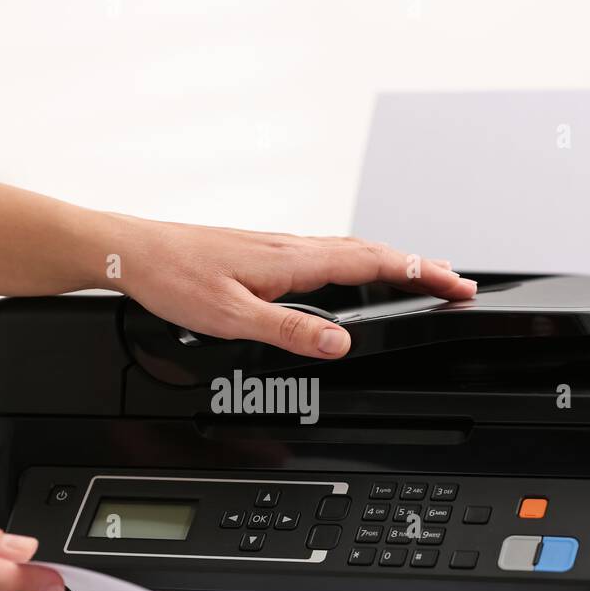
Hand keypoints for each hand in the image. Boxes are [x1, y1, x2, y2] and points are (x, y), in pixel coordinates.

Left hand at [102, 214, 477, 357]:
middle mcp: (290, 247)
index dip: (420, 274)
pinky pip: (326, 254)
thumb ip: (289, 332)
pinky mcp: (263, 254)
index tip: (455, 285)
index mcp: (292, 260)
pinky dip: (356, 262)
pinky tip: (348, 275)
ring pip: (349, 250)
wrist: (134, 253)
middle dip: (418, 266)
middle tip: (453, 283)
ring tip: (416, 276)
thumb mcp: (232, 317)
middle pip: (372, 251)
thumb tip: (341, 342)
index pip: (374, 262)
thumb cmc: (173, 279)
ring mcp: (277, 248)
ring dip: (389, 262)